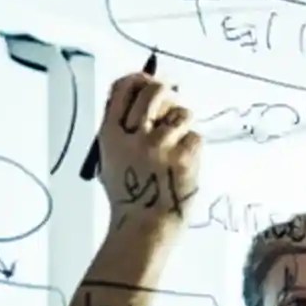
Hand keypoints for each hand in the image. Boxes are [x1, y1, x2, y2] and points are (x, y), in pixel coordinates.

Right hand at [97, 73, 201, 229]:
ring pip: (181, 113)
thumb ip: (121, 129)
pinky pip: (195, 137)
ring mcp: (160, 145)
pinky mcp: (183, 156)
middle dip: (166, 94)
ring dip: (182, 125)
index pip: (123, 88)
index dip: (138, 79)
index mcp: (110, 135)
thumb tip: (141, 94)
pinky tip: (181, 166)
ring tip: (175, 148)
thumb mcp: (111, 160)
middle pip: (154, 90)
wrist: (144, 227)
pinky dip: (191, 149)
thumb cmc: (129, 197)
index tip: (148, 79)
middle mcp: (134, 136)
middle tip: (171, 106)